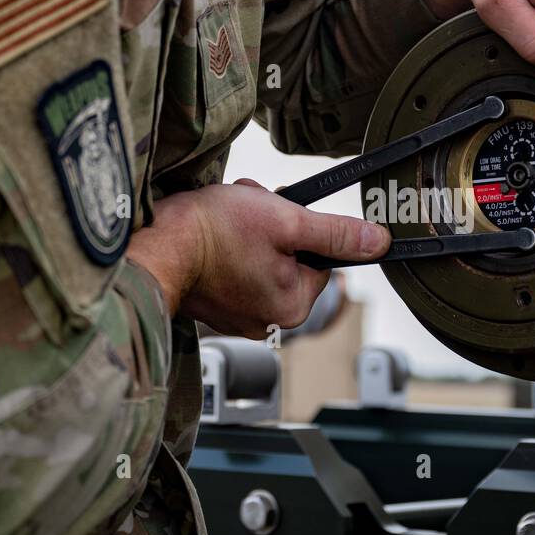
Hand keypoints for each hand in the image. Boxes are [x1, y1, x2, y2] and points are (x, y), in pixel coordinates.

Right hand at [129, 178, 388, 337]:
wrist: (154, 246)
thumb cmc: (214, 232)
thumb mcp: (286, 220)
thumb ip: (336, 233)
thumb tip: (379, 241)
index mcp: (292, 305)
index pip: (319, 258)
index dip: (299, 228)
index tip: (275, 214)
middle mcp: (268, 320)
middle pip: (288, 259)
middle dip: (271, 228)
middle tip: (246, 214)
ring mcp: (236, 316)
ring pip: (260, 261)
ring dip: (247, 234)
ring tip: (224, 221)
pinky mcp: (212, 306)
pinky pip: (233, 271)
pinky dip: (225, 250)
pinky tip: (210, 237)